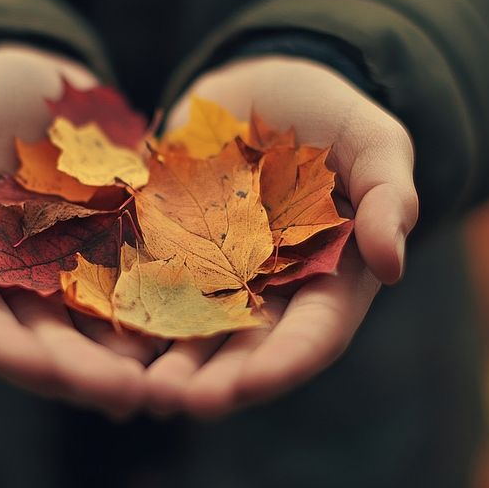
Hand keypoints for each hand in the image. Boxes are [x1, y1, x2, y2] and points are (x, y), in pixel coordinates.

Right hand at [0, 43, 153, 417]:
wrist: (30, 83)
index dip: (8, 353)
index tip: (48, 370)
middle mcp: (14, 286)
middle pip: (45, 344)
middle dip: (84, 373)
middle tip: (130, 395)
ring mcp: (68, 273)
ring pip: (97, 331)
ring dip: (131, 361)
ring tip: (172, 382)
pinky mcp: (115, 252)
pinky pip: (141, 290)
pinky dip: (164, 315)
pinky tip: (200, 331)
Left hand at [146, 55, 417, 417]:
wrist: (263, 86)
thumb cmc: (331, 114)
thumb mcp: (373, 142)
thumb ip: (390, 195)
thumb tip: (392, 265)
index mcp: (328, 278)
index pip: (312, 333)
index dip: (282, 363)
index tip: (249, 387)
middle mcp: (269, 290)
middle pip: (245, 348)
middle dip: (214, 379)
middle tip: (178, 401)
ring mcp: (216, 273)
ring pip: (191, 331)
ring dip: (164, 363)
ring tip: (132, 387)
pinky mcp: (169, 248)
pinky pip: (146, 286)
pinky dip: (127, 314)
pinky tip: (96, 336)